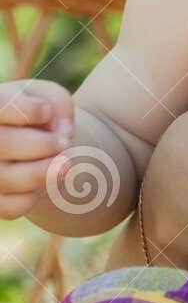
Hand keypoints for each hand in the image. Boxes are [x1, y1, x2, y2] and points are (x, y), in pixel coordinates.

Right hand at [0, 79, 73, 218]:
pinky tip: (43, 179)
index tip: (46, 112)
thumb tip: (64, 131)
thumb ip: (58, 102)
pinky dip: (36, 194)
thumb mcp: (49, 96)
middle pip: (4, 143)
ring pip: (9, 179)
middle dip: (44, 144)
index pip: (0, 106)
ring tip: (65, 163)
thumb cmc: (38, 113)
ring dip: (47, 171)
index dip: (28, 110)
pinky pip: (13, 206)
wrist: (32, 142)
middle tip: (64, 143)